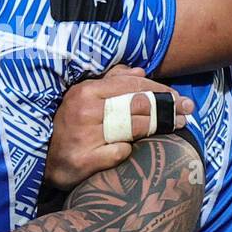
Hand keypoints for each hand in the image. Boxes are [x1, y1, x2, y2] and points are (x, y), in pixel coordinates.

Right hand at [45, 66, 193, 189]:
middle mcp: (85, 110)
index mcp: (85, 91)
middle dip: (167, 106)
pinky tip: (136, 150)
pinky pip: (120, 152)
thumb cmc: (69, 126)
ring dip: (160, 126)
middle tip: (187, 110)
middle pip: (137, 105)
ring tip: (178, 125)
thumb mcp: (84, 98)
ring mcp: (84, 135)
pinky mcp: (84, 160)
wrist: (44, 160)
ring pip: (134, 127)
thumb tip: (139, 72)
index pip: (131, 86)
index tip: (179, 97)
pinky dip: (130, 150)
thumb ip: (111, 82)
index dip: (159, 90)